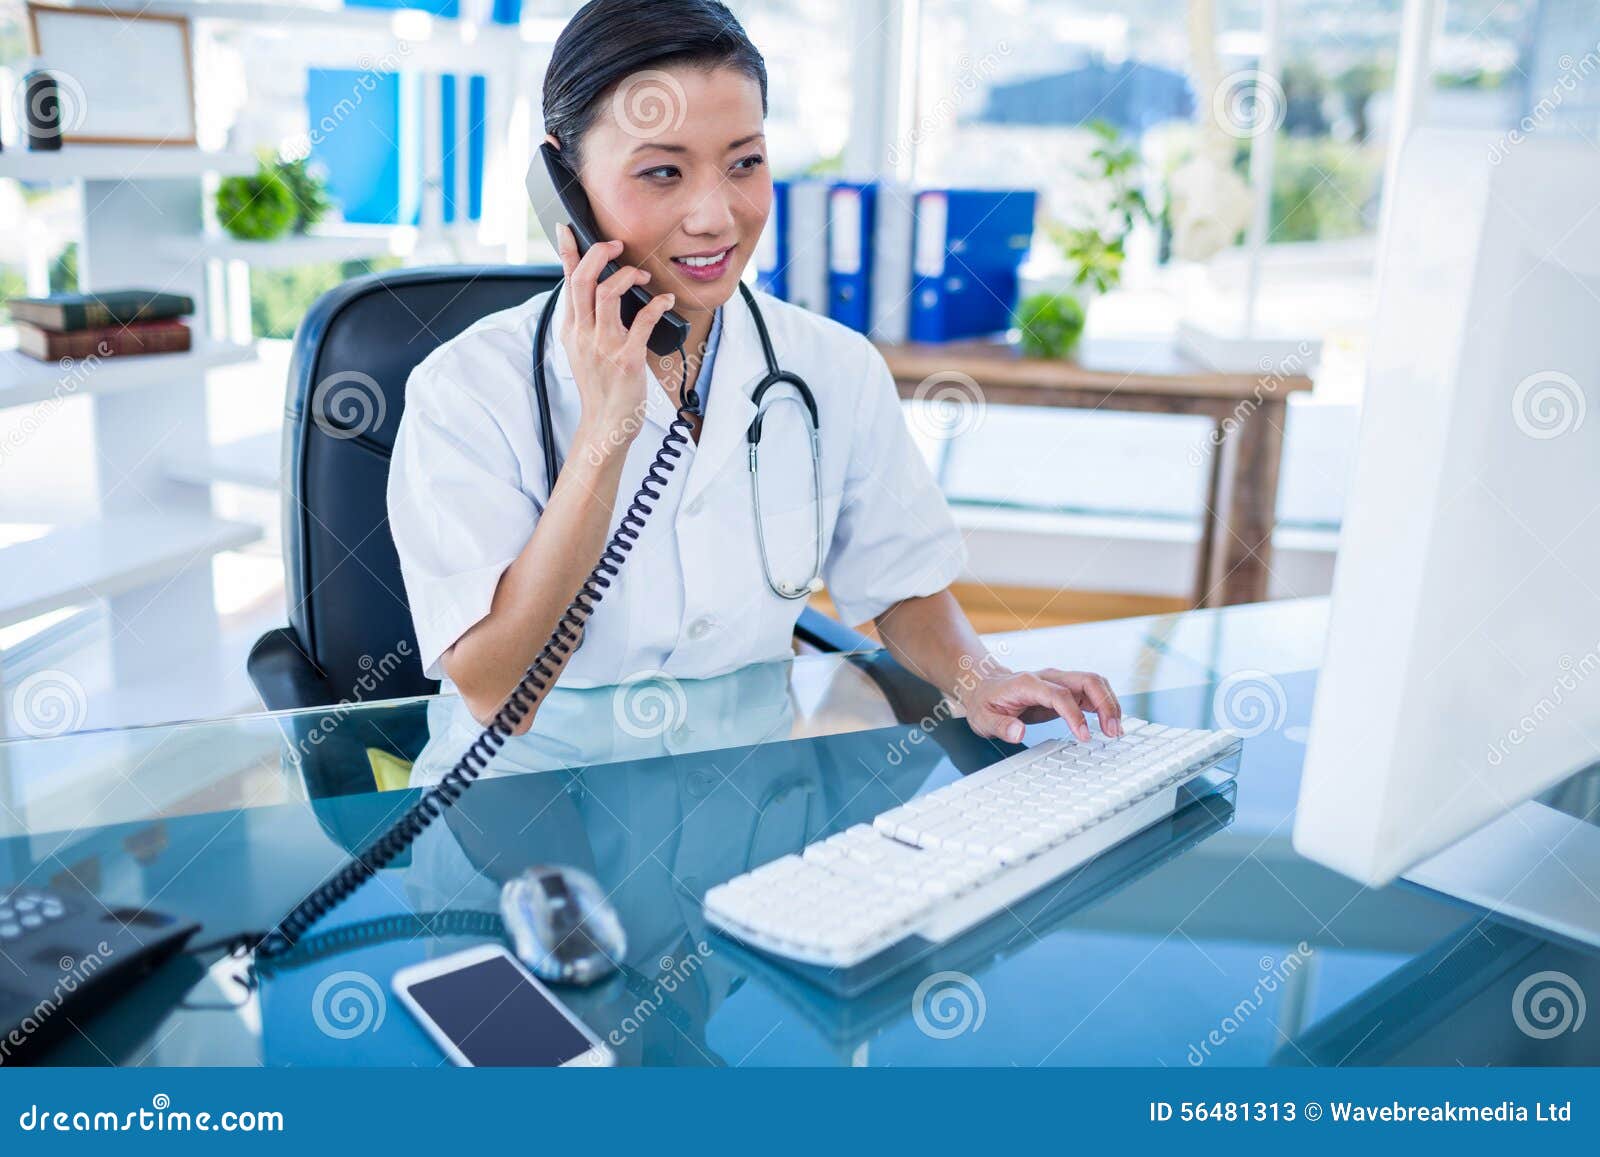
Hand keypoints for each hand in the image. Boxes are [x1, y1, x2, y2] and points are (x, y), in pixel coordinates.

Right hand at [556, 224, 677, 443]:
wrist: (606, 423)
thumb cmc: (601, 385)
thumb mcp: (583, 348)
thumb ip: (587, 319)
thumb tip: (598, 289)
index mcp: (572, 328)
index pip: (566, 281)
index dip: (568, 252)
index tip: (568, 229)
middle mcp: (584, 333)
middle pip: (583, 279)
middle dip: (599, 253)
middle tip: (616, 245)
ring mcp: (604, 346)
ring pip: (607, 293)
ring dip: (627, 276)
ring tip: (642, 276)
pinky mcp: (627, 359)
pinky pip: (642, 321)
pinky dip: (657, 304)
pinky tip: (666, 301)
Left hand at [960, 668, 1121, 743]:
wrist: (984, 687)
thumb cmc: (985, 703)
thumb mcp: (983, 719)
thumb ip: (1001, 726)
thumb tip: (1018, 734)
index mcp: (1028, 683)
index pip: (1060, 694)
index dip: (1075, 715)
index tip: (1085, 736)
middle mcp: (1048, 677)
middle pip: (1087, 680)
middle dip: (1105, 704)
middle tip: (1112, 732)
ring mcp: (1059, 681)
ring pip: (1095, 683)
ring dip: (1110, 704)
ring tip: (1115, 730)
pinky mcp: (1066, 689)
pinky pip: (1092, 691)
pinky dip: (1105, 705)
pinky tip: (1110, 724)